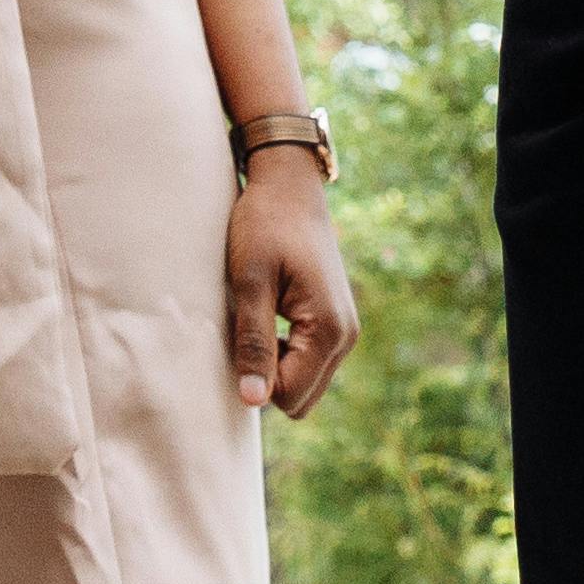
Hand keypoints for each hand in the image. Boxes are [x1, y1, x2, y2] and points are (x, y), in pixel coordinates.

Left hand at [227, 155, 356, 418]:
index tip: (237, 338)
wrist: (289, 184)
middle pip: (302, 399)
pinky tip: (267, 318)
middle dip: (269, 378)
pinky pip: (309, 361)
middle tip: (244, 331)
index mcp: (329, 330)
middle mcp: (346, 337)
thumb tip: (253, 400)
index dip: (255, 380)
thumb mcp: (250, 281)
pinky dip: (285, 353)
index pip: (289, 396)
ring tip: (255, 320)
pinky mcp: (335, 322)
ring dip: (276, 365)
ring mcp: (344, 330)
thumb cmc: (264, 225)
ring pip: (306, 382)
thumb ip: (253, 341)